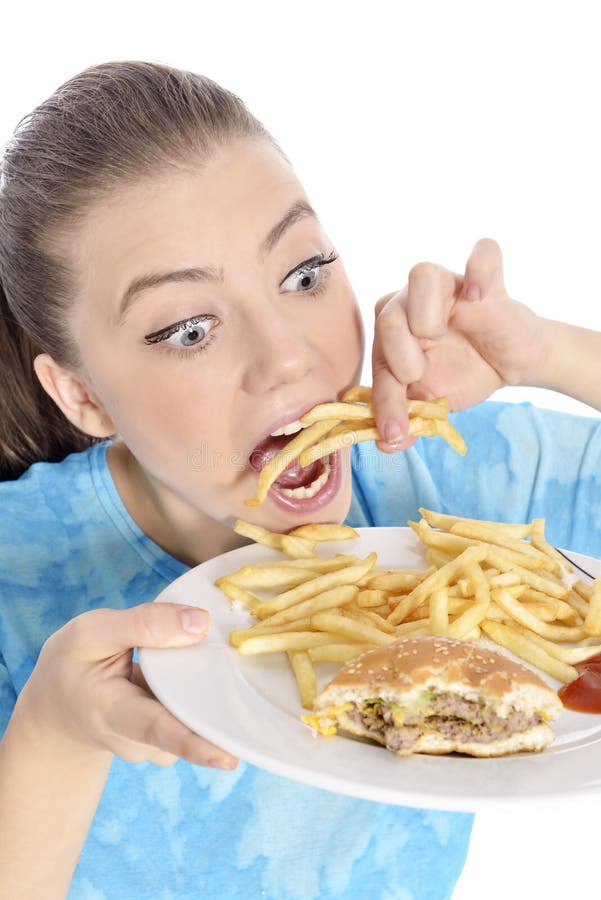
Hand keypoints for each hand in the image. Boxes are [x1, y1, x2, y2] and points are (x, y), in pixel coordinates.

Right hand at [17, 603, 237, 768]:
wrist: (57, 706)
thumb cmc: (73, 665)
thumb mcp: (91, 633)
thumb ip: (144, 624)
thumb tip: (201, 623)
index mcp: (113, 714)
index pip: (157, 730)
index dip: (194, 744)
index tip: (229, 756)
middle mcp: (139, 741)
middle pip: (188, 726)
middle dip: (219, 707)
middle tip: (241, 679)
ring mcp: (156, 746)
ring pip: (195, 717)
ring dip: (208, 691)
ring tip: (197, 660)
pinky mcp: (169, 739)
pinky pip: (195, 714)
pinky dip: (202, 691)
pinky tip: (194, 670)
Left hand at [371, 239, 542, 450]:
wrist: (509, 362)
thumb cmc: (462, 373)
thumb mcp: (432, 403)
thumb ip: (407, 421)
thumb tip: (385, 444)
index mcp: (391, 329)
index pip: (376, 356)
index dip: (383, 398)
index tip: (395, 430)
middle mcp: (412, 301)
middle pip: (388, 312)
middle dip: (396, 353)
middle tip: (416, 376)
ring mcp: (449, 285)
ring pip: (422, 274)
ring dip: (423, 310)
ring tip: (436, 334)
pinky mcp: (486, 278)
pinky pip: (482, 252)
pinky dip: (479, 268)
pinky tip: (479, 298)